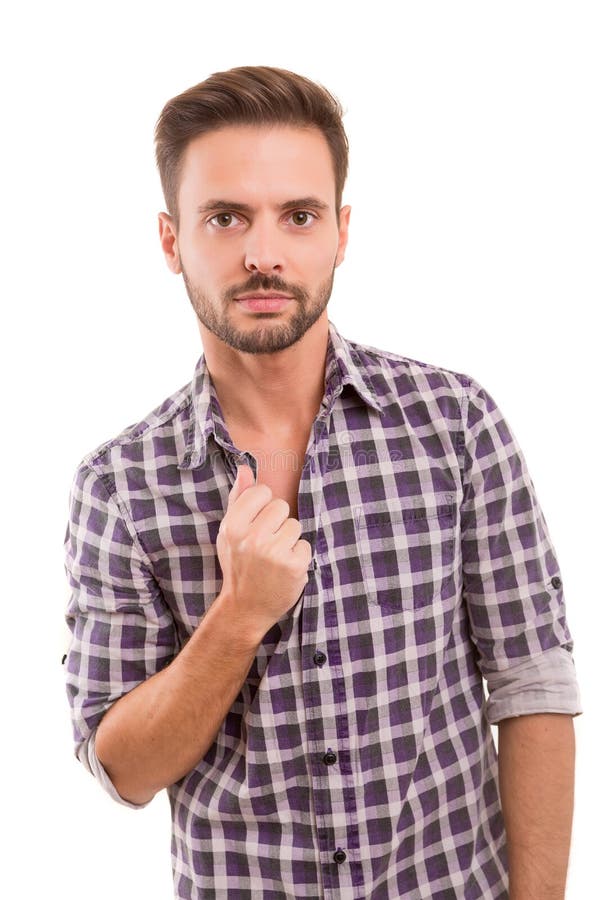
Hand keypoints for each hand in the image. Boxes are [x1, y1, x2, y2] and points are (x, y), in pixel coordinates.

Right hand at [216, 464, 312, 641]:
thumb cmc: (238, 565)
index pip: (262, 493)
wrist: (245, 608)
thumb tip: (245, 468)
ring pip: (295, 525)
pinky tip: (284, 569)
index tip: (256, 526)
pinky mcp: (293, 566)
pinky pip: (304, 545)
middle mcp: (252, 537)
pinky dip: (298, 557)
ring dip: (288, 540)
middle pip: (281, 507)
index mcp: (233, 525)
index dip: (262, 508)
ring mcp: (273, 552)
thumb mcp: (229, 532)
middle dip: (277, 524)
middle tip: (265, 545)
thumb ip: (238, 499)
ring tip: (274, 558)